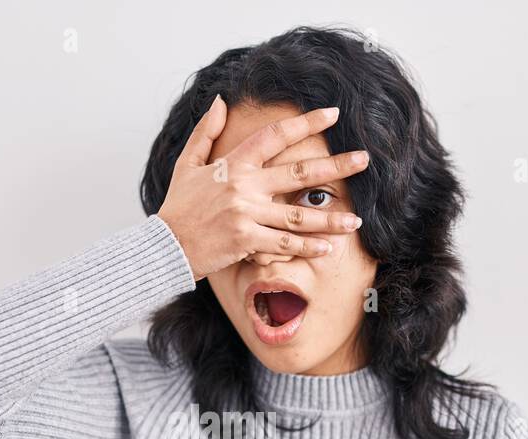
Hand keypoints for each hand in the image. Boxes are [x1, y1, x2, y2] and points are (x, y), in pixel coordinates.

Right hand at [155, 97, 369, 281]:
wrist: (163, 247)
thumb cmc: (177, 207)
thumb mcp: (187, 164)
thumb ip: (205, 132)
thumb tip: (219, 101)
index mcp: (234, 165)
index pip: (275, 136)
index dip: (306, 123)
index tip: (332, 114)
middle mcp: (244, 187)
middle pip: (299, 173)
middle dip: (335, 165)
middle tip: (364, 160)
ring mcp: (246, 214)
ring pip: (297, 217)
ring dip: (329, 219)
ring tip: (356, 221)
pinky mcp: (245, 241)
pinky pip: (284, 246)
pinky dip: (307, 248)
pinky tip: (328, 248)